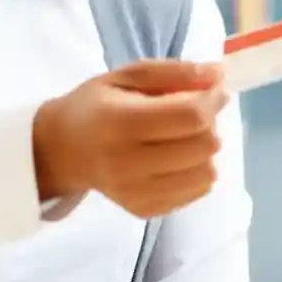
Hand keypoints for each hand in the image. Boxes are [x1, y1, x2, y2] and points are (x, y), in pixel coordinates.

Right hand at [32, 60, 227, 218]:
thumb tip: (219, 75)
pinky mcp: (144, 210)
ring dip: (204, 150)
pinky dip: (196, 171)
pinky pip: (196, 193)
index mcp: (121, 121)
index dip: (213, 100)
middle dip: (209, 124)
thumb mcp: (128, 75)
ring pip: (206, 174)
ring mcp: (136, 193)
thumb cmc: (96, 105)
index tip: (215, 89)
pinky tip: (176, 158)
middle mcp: (127, 164)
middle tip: (194, 112)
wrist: (62, 150)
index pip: (190, 116)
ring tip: (183, 137)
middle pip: (203, 146)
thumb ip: (175, 72)